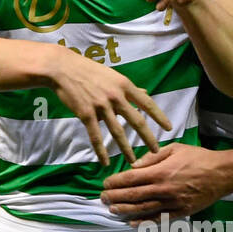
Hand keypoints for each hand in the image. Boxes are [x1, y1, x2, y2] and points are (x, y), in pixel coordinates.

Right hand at [48, 51, 172, 167]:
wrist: (63, 69)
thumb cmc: (89, 71)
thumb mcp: (113, 76)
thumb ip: (129, 88)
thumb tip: (146, 93)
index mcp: (124, 85)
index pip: (147, 103)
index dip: (159, 116)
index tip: (169, 128)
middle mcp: (116, 96)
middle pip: (136, 120)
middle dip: (148, 138)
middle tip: (155, 151)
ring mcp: (101, 106)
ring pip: (117, 131)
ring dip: (126, 149)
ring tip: (133, 162)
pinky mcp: (86, 114)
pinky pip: (96, 136)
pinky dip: (101, 151)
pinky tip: (105, 162)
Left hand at [101, 143, 230, 219]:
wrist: (222, 174)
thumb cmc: (198, 157)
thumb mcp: (175, 148)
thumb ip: (152, 157)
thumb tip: (134, 166)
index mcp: (160, 172)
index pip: (131, 179)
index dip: (115, 182)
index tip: (105, 184)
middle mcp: (163, 189)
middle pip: (133, 196)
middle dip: (115, 197)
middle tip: (102, 199)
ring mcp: (172, 203)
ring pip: (143, 209)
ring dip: (125, 210)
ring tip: (112, 210)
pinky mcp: (180, 212)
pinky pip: (159, 219)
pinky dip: (144, 222)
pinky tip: (132, 223)